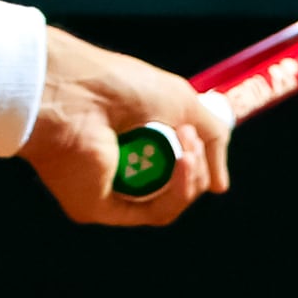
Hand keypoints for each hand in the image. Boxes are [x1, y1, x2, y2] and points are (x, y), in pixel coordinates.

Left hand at [16, 25, 235, 226]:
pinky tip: (183, 163)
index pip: (175, 162)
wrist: (77, 89)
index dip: (196, 152)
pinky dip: (177, 192)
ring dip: (191, 179)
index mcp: (129, 139)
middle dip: (196, 165)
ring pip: (169, 204)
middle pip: (176, 187)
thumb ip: (211, 138)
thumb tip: (220, 187)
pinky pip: (153, 212)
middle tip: (190, 134)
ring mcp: (107, 190)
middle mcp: (117, 167)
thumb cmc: (120, 85)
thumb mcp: (182, 102)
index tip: (199, 132)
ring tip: (187, 145)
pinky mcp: (99, 207)